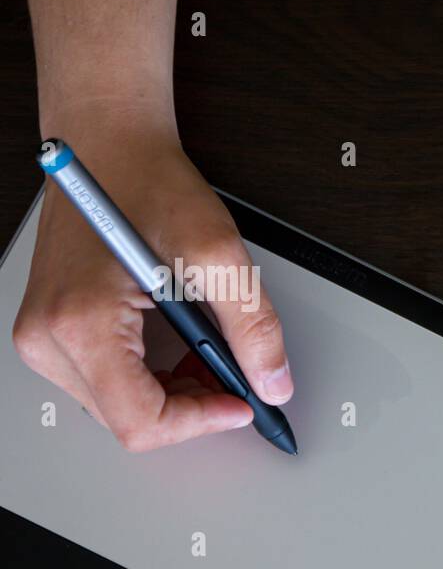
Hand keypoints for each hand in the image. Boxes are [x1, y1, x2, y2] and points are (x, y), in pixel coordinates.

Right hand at [13, 130, 293, 451]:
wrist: (110, 147)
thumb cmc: (148, 184)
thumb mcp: (219, 254)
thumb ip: (253, 327)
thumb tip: (273, 383)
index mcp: (81, 322)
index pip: (140, 420)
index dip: (201, 421)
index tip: (242, 404)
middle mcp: (48, 336)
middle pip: (128, 420)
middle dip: (191, 407)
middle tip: (235, 378)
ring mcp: (43, 336)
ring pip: (118, 408)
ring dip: (174, 394)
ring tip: (211, 357)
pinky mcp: (52, 331)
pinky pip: (107, 384)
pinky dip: (153, 378)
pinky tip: (183, 352)